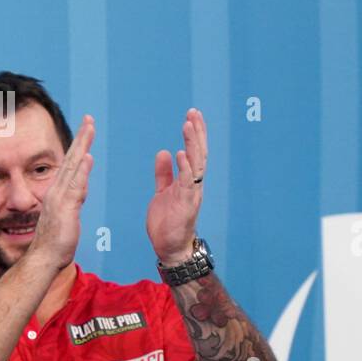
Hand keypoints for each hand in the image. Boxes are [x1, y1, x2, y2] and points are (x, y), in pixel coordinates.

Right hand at [29, 114, 93, 270]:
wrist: (42, 258)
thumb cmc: (54, 242)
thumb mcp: (67, 216)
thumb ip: (72, 201)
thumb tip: (79, 189)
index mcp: (59, 192)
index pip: (71, 164)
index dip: (79, 146)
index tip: (87, 130)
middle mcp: (57, 191)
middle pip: (72, 159)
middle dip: (81, 138)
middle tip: (89, 119)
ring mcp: (60, 198)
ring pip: (73, 167)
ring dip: (82, 147)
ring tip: (89, 129)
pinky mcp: (65, 209)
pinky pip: (75, 187)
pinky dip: (81, 171)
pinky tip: (87, 158)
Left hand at [147, 108, 206, 265]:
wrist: (169, 248)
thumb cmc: (167, 222)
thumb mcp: (163, 192)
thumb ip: (164, 173)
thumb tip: (163, 152)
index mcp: (188, 181)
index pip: (194, 153)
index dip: (194, 134)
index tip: (192, 115)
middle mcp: (193, 185)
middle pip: (198, 154)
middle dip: (196, 133)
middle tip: (193, 112)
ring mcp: (191, 194)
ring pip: (195, 164)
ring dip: (192, 144)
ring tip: (188, 125)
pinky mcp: (186, 205)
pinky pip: (187, 183)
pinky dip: (185, 168)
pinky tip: (180, 153)